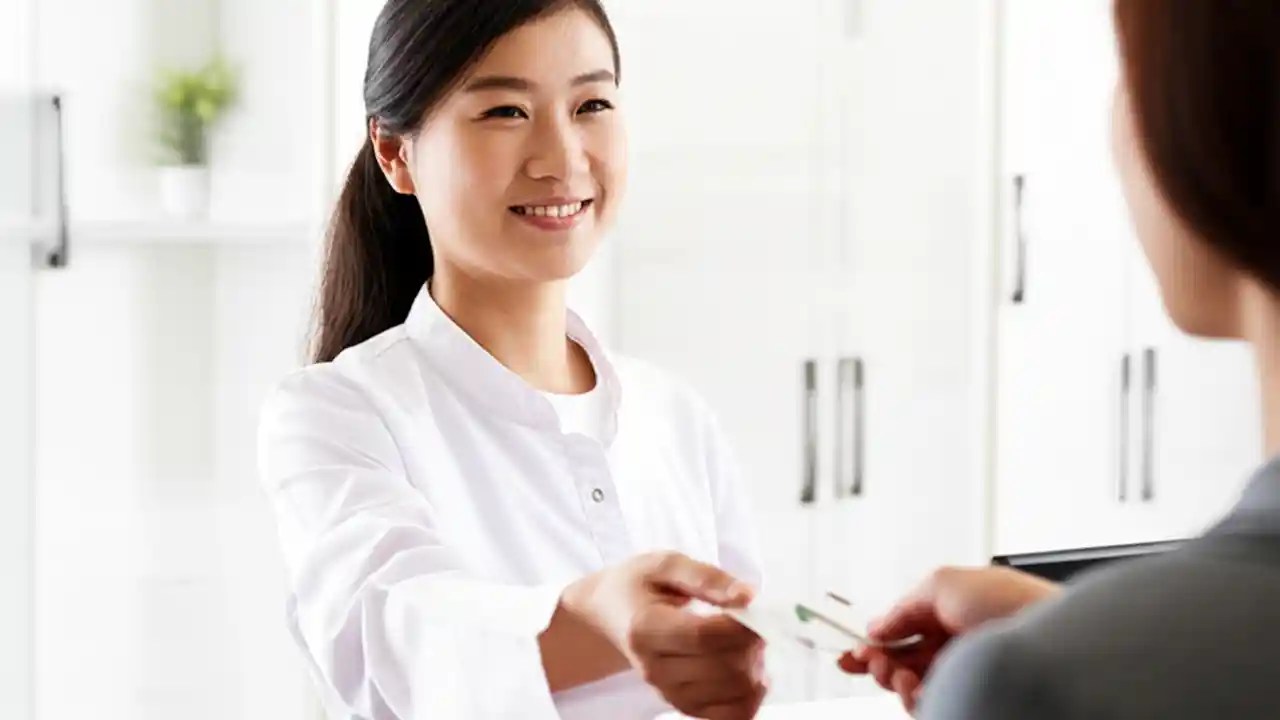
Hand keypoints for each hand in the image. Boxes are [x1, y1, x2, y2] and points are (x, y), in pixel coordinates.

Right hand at [563, 552, 766, 719]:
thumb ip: (705, 577)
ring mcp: (666, 691)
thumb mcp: (665, 564)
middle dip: (751, 645)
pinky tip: (751, 674)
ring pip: (731, 693)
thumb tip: (746, 596)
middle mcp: (653, 667)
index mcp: (645, 628)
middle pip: (722, 667)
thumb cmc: (639, 585)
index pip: (703, 636)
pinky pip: (728, 717)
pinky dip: (749, 698)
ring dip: (754, 668)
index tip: (753, 608)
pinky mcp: (680, 705)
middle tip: (754, 623)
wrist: (609, 615)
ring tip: (748, 643)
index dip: (739, 626)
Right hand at [836, 566, 1058, 713]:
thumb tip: (877, 626)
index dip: (876, 642)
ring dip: (894, 680)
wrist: (1055, 645)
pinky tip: (916, 688)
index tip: (850, 654)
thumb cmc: (1015, 604)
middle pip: (903, 662)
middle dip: (878, 662)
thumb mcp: (944, 583)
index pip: (906, 631)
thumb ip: (904, 605)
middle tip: (870, 663)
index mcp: (955, 614)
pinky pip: (928, 705)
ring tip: (900, 675)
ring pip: (911, 688)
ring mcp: (966, 677)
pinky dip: (913, 699)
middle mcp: (960, 647)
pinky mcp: (968, 698)